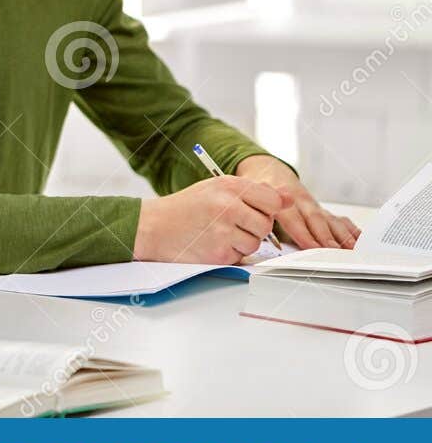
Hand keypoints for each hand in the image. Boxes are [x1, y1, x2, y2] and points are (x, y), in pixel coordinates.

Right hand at [135, 176, 292, 263]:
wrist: (152, 227)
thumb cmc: (186, 208)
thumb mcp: (217, 189)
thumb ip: (255, 193)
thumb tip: (289, 197)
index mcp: (229, 185)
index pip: (273, 200)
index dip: (267, 209)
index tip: (253, 210)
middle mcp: (227, 205)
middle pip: (266, 224)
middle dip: (253, 227)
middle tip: (230, 223)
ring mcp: (223, 230)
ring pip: (255, 242)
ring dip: (241, 242)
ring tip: (218, 233)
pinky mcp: (219, 253)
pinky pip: (240, 256)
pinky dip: (229, 253)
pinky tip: (211, 243)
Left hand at [235, 154, 360, 248]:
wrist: (269, 171)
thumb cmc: (258, 189)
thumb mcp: (249, 196)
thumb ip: (254, 213)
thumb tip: (254, 232)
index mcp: (280, 198)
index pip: (293, 219)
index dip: (303, 233)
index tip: (312, 247)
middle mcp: (301, 201)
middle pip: (315, 220)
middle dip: (325, 236)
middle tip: (334, 251)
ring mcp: (314, 205)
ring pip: (330, 220)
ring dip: (342, 235)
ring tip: (352, 249)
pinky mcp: (322, 210)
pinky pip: (339, 220)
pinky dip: (351, 230)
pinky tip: (360, 240)